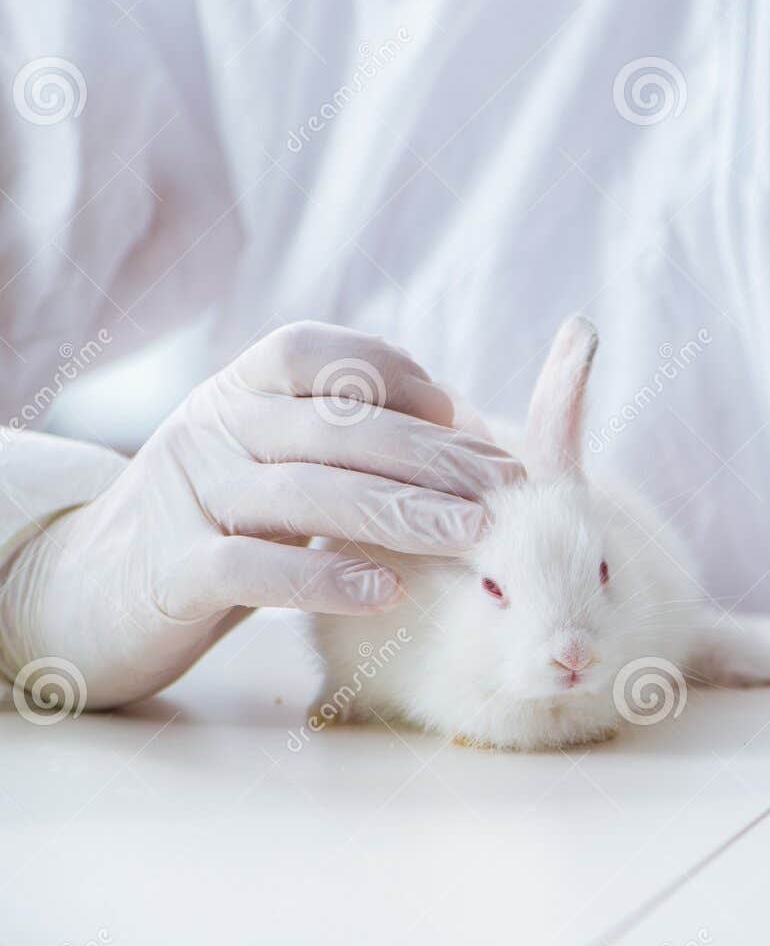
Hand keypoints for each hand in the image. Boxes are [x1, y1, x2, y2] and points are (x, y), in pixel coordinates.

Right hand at [0, 322, 524, 707]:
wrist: (85, 591)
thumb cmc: (214, 523)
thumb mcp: (268, 459)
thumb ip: (338, 437)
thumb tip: (462, 426)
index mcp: (234, 391)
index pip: (313, 353)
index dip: (393, 372)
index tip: (464, 414)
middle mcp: (210, 429)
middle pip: (332, 427)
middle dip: (432, 455)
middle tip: (507, 487)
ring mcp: (188, 497)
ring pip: (305, 493)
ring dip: (401, 512)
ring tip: (474, 534)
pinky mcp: (172, 572)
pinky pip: (254, 567)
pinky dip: (325, 577)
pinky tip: (387, 592)